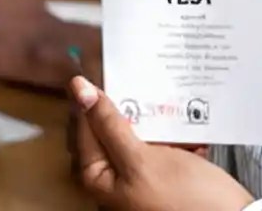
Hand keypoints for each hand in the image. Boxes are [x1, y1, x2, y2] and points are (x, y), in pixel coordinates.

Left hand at [70, 76, 254, 209]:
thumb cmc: (183, 197)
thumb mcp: (140, 159)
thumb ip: (108, 124)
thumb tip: (78, 88)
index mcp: (97, 176)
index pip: (83, 123)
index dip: (92, 93)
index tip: (101, 63)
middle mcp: (112, 178)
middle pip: (108, 127)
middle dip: (122, 102)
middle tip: (131, 73)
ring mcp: (137, 176)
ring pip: (135, 131)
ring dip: (149, 114)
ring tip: (159, 92)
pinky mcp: (162, 174)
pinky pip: (159, 142)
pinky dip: (168, 131)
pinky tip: (182, 120)